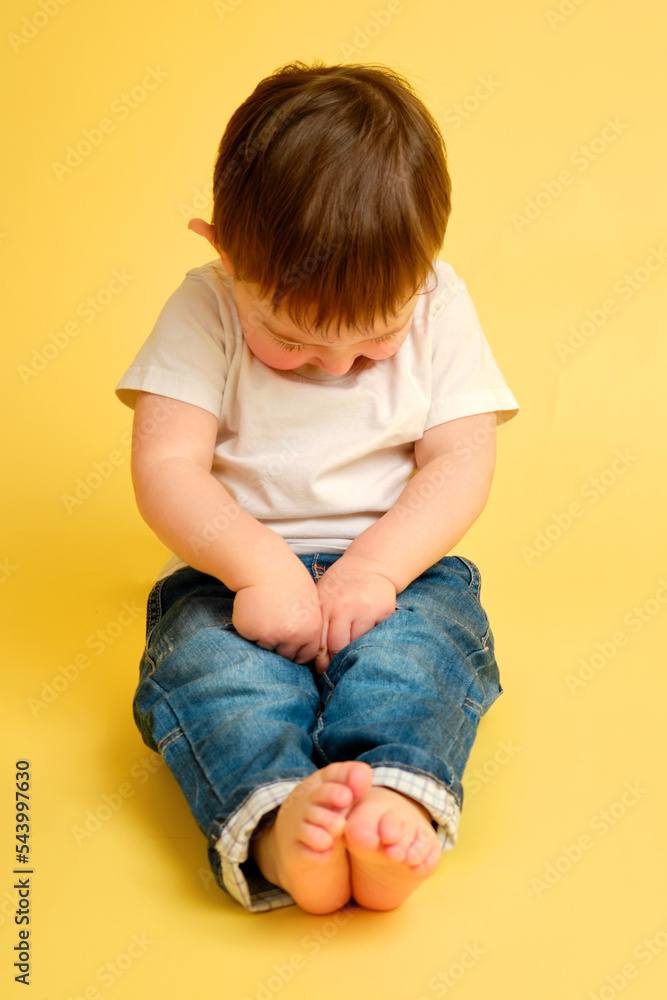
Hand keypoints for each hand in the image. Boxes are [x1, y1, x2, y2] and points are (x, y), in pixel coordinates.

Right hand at [232, 561, 323, 664]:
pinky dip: (252, 632)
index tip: (291, 645)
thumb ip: (309, 627)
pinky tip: (256, 615)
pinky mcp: (252, 633)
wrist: (264, 568)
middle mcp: (293, 636)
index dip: (298, 652)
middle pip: (287, 656)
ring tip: (266, 618)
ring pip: (269, 650)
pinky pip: (253, 641)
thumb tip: (305, 646)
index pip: (306, 656)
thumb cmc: (288, 581)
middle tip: (276, 628)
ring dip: (266, 641)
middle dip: (281, 647)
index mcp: (311, 630)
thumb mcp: (310, 604)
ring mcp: (272, 636)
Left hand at [313, 554, 397, 674]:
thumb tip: (312, 658)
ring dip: (354, 654)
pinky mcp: (383, 612)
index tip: (322, 671)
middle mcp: (343, 607)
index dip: (320, 662)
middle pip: (337, 647)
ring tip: (352, 657)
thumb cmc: (342, 586)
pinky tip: (368, 639)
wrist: (370, 565)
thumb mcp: (322, 597)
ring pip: (357, 645)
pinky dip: (371, 642)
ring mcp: (364, 609)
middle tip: (336, 672)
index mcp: (324, 605)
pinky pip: (375, 637)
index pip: (318, 643)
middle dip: (336, 663)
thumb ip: (318, 624)